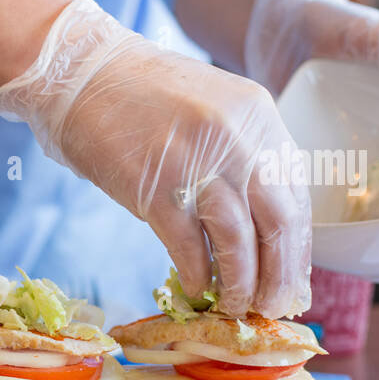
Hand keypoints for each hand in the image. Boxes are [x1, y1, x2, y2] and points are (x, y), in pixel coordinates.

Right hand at [0, 0, 310, 317]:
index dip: (298, 245)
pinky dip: (197, 277)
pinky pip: (189, 248)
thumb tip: (259, 224)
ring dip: (241, 284)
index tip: (293, 277)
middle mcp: (239, 139)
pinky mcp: (156, 189)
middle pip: (278, 223)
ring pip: (238, 242)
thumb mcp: (212, 111)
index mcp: (260, 116)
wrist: (80, 72)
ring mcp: (198, 164)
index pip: (297, 193)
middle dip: (280, 274)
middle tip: (273, 306)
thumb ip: (241, 154)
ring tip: (237, 307)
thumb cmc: (139, 96)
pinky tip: (196, 291)